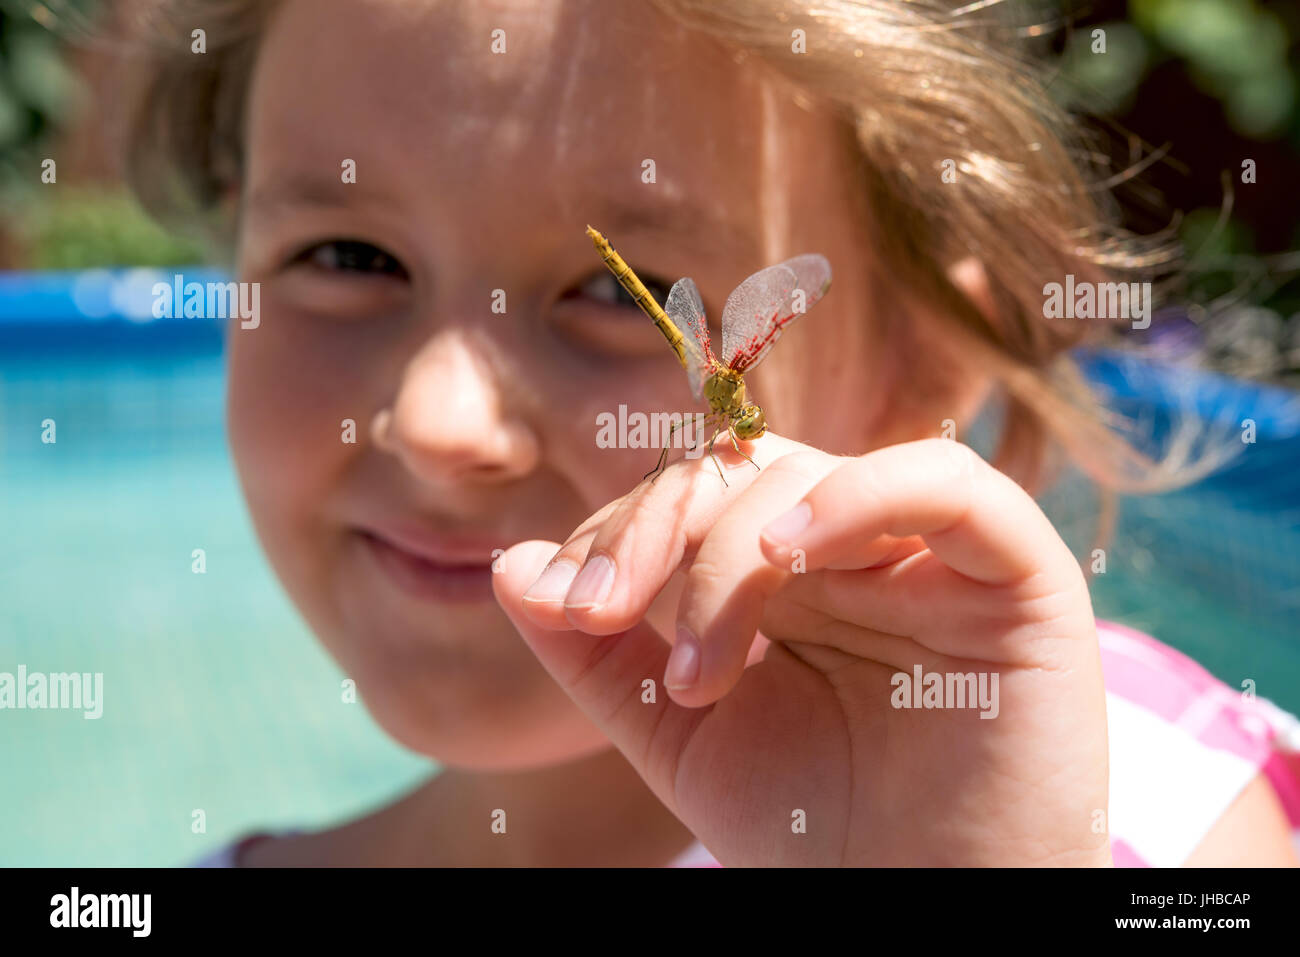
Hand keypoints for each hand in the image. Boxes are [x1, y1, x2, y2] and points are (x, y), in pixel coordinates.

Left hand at [494, 434, 1110, 865]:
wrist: (920, 911)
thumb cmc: (813, 826)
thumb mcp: (679, 732)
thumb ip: (598, 651)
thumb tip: (513, 565)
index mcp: (786, 569)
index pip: (690, 493)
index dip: (618, 530)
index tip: (562, 607)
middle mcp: (855, 545)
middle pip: (738, 471)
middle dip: (653, 531)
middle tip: (598, 613)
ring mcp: (933, 552)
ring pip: (813, 476)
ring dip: (728, 555)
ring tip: (697, 674)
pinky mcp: (1017, 574)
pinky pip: (947, 484)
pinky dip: (859, 497)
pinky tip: (791, 557)